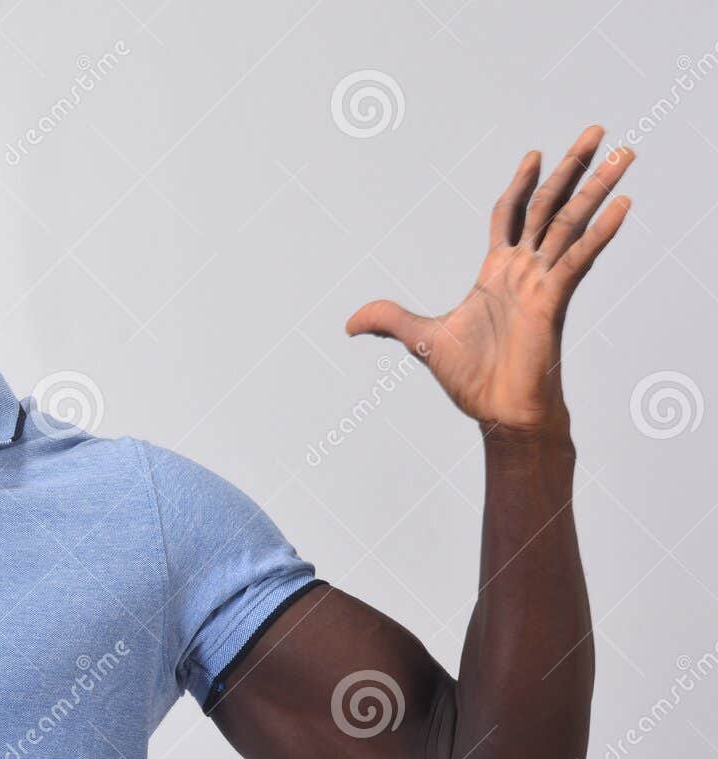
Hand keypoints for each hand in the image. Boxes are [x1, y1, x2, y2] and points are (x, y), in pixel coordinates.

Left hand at [345, 125, 633, 440]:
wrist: (499, 414)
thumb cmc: (472, 380)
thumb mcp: (420, 340)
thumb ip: (389, 321)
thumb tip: (349, 323)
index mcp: (497, 273)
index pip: (511, 214)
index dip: (521, 184)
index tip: (534, 154)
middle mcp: (525, 270)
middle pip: (550, 205)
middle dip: (571, 167)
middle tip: (595, 129)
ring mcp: (544, 282)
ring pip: (572, 222)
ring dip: (598, 186)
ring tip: (625, 151)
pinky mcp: (555, 301)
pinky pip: (581, 258)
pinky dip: (600, 232)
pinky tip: (622, 204)